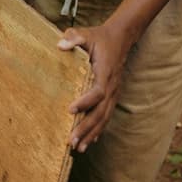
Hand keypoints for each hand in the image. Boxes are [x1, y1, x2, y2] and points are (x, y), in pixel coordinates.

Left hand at [57, 20, 131, 151]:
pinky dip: (98, 129)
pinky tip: (90, 141)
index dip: (85, 102)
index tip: (69, 110)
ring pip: (104, 117)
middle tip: (71, 141)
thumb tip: (60, 45)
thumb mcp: (86, 33)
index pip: (97, 91)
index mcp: (105, 71)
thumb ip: (74, 37)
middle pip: (101, 111)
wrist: (120, 38)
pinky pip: (106, 115)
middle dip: (86, 128)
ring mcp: (114, 92)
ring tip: (78, 148)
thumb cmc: (100, 37)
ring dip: (92, 133)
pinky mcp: (113, 96)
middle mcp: (112, 86)